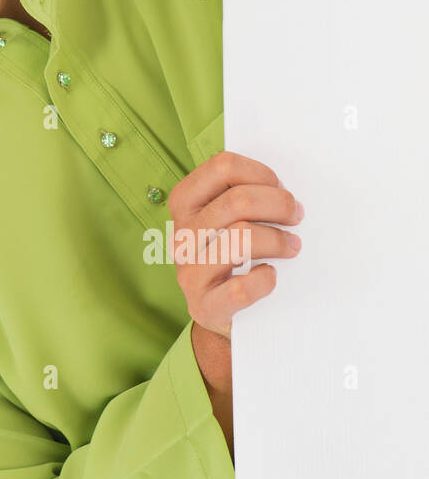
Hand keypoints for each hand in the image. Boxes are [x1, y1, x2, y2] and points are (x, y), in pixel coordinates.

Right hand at [168, 150, 303, 340]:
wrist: (216, 311)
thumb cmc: (229, 256)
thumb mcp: (224, 219)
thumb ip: (243, 198)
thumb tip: (284, 191)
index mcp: (185, 203)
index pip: (222, 166)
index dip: (261, 174)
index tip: (280, 188)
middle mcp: (182, 234)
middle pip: (239, 200)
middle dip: (279, 204)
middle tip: (296, 216)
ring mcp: (190, 271)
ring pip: (242, 238)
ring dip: (278, 240)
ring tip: (292, 246)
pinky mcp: (204, 305)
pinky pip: (240, 289)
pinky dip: (264, 280)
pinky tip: (270, 275)